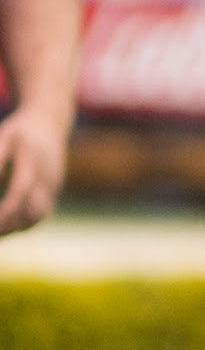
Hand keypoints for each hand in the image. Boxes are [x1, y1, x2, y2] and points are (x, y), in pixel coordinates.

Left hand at [0, 108, 68, 235]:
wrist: (51, 122)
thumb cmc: (21, 130)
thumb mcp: (4, 137)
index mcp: (33, 161)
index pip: (21, 191)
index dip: (6, 210)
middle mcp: (47, 176)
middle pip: (33, 210)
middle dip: (10, 226)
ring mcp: (54, 184)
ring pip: (39, 216)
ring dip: (17, 227)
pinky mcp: (54, 189)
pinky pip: (42, 212)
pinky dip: (25, 223)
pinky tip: (7, 224)